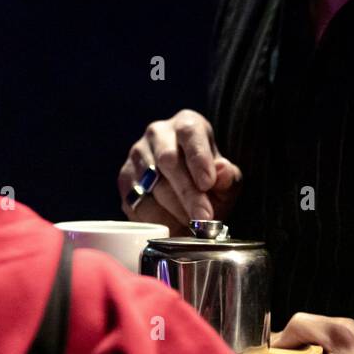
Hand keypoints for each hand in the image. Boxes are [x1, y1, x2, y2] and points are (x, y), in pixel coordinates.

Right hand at [117, 109, 242, 234]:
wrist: (186, 187)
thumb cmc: (209, 179)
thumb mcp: (226, 178)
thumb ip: (227, 177)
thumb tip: (223, 171)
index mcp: (187, 124)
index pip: (190, 134)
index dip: (198, 159)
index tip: (207, 184)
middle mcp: (159, 134)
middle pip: (168, 161)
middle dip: (187, 193)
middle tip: (202, 217)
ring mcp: (138, 155)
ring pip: (151, 183)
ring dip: (171, 210)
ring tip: (190, 227)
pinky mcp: (125, 179)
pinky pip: (136, 201)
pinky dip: (154, 219)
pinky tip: (171, 229)